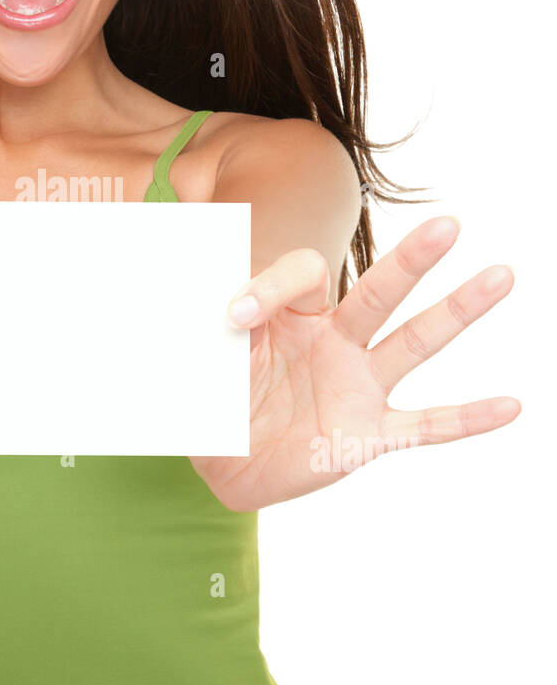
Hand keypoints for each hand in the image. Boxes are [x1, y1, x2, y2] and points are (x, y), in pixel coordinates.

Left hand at [190, 216, 519, 510]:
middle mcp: (335, 339)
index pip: (299, 276)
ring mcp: (358, 384)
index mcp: (292, 313)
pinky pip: (423, 426)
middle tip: (448, 224)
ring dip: (458, 311)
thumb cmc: (213, 397)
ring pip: (414, 342)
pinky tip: (510, 406)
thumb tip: (174, 302)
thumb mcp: (199, 358)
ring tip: (501, 275)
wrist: (223, 460)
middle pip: (379, 291)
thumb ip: (198, 330)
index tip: (233, 316)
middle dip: (412, 260)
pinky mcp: (368, 432)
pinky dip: (465, 419)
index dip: (267, 288)